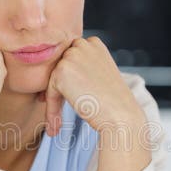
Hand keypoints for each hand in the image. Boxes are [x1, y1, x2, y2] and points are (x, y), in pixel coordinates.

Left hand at [43, 36, 151, 170]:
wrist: (120, 115)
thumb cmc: (113, 101)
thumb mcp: (99, 74)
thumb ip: (82, 68)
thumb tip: (59, 74)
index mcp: (93, 43)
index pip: (70, 58)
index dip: (67, 79)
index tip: (65, 98)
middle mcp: (82, 44)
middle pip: (59, 67)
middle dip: (58, 88)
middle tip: (58, 112)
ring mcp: (71, 56)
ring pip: (52, 79)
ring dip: (54, 100)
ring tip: (57, 123)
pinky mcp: (61, 70)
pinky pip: (49, 91)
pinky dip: (51, 109)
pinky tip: (55, 126)